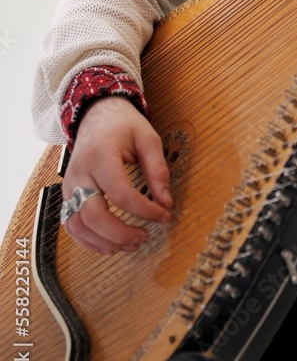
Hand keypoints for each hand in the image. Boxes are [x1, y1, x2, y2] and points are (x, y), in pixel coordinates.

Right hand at [61, 96, 172, 253]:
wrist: (96, 114)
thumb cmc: (124, 125)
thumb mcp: (147, 138)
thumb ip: (158, 170)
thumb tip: (166, 203)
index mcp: (101, 156)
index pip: (121, 194)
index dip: (145, 211)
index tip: (165, 216)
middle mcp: (79, 173)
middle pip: (93, 215)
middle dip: (121, 233)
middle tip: (145, 237)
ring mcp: (69, 186)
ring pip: (78, 225)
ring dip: (104, 242)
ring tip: (132, 245)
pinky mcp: (68, 195)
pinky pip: (71, 225)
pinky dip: (88, 241)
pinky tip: (111, 246)